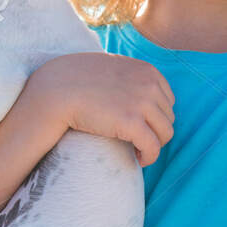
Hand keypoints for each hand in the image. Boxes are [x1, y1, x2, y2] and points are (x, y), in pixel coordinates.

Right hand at [31, 51, 174, 165]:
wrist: (58, 89)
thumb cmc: (78, 80)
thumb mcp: (112, 67)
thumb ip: (130, 76)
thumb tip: (138, 94)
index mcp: (147, 71)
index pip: (168, 100)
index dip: (156, 117)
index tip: (142, 126)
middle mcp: (149, 85)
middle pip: (168, 118)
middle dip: (155, 131)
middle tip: (138, 140)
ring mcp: (142, 103)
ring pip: (165, 134)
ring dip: (153, 144)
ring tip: (139, 150)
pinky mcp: (132, 122)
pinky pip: (153, 147)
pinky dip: (149, 157)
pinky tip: (138, 159)